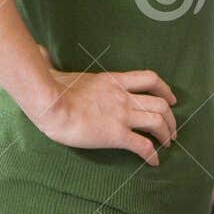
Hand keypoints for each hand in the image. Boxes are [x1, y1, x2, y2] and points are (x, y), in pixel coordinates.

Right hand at [28, 68, 178, 165]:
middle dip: (171, 118)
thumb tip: (41, 52)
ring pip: (158, 122)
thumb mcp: (64, 71)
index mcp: (114, 81)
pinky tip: (154, 162)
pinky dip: (152, 154)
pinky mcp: (117, 135)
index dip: (165, 89)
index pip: (150, 79)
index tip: (171, 98)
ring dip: (167, 134)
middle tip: (172, 130)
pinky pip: (143, 145)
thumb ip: (59, 63)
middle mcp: (124, 97)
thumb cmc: (51, 89)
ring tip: (168, 144)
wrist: (50, 103)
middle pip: (161, 103)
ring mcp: (122, 115)